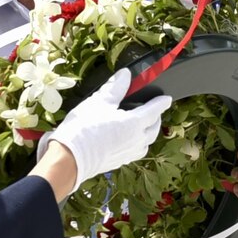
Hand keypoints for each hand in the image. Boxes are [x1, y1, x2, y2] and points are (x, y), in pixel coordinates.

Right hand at [41, 68, 170, 185]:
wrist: (71, 157)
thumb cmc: (84, 127)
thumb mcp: (100, 101)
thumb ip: (115, 88)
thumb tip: (125, 75)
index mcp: (134, 123)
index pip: (154, 110)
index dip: (161, 103)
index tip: (167, 99)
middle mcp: (136, 140)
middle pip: (154, 129)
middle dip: (156, 118)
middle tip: (154, 111)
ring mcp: (129, 153)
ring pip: (146, 143)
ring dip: (148, 133)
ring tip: (144, 127)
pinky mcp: (119, 162)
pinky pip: (136, 152)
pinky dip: (138, 144)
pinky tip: (130, 141)